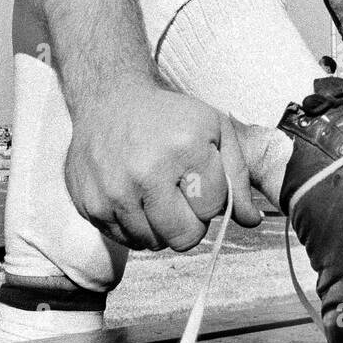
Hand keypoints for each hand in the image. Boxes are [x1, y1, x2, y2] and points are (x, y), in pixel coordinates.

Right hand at [65, 86, 262, 250]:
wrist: (110, 99)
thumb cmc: (169, 117)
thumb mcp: (215, 130)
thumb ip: (237, 176)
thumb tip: (252, 221)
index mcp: (184, 148)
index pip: (212, 209)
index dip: (210, 197)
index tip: (198, 178)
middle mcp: (146, 172)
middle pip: (183, 238)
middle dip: (189, 222)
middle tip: (179, 194)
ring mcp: (113, 192)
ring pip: (152, 243)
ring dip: (159, 225)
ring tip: (154, 191)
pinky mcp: (90, 205)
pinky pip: (123, 239)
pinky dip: (133, 225)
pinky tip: (133, 195)